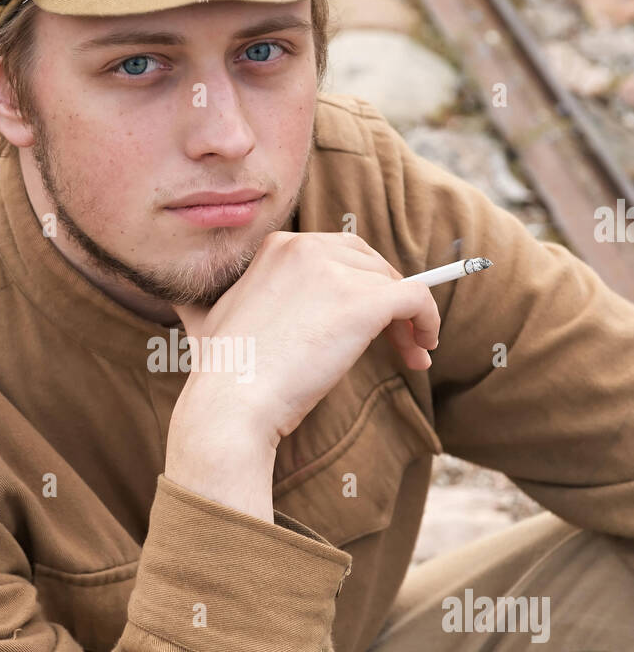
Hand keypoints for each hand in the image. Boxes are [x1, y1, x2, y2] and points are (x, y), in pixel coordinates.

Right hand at [171, 231, 439, 449]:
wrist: (230, 404)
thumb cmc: (224, 374)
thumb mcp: (222, 314)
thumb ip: (250, 295)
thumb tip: (227, 295)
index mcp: (278, 247)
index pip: (339, 253)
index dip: (361, 283)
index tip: (368, 317)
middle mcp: (307, 248)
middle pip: (372, 263)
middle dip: (388, 297)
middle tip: (395, 337)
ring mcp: (335, 273)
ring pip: (396, 284)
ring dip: (408, 319)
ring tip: (410, 355)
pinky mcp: (363, 302)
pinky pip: (417, 298)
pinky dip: (428, 320)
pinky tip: (422, 350)